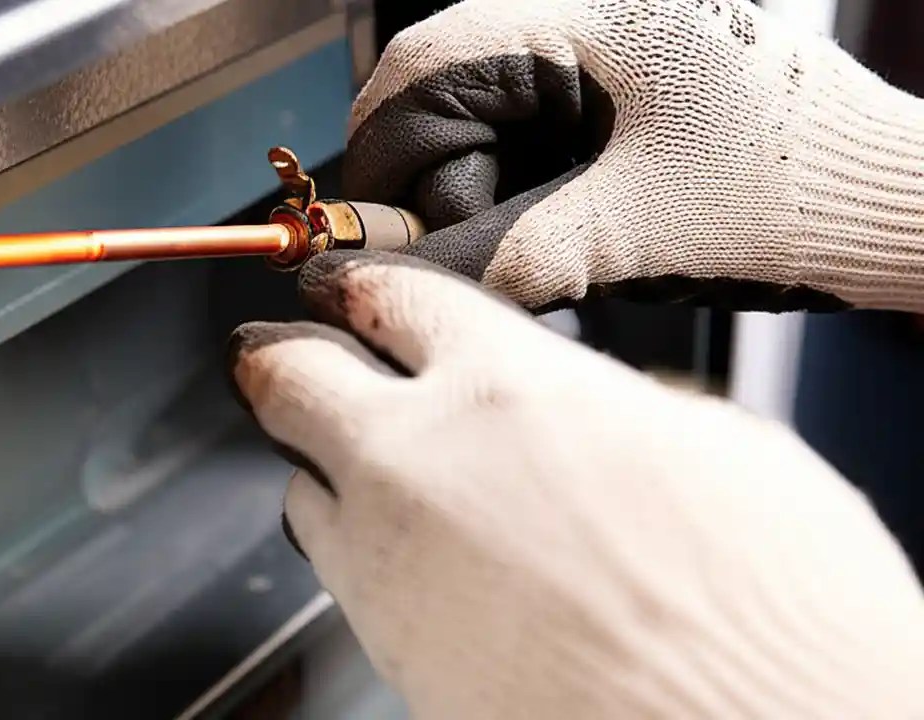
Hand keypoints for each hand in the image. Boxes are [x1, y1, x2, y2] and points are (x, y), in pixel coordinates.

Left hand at [229, 251, 923, 717]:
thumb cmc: (767, 610)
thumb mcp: (720, 449)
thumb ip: (613, 408)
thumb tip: (585, 409)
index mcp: (515, 384)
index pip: (392, 297)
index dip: (356, 284)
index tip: (341, 286)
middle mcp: (424, 457)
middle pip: (292, 376)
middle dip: (279, 356)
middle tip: (279, 351)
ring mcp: (387, 554)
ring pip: (300, 478)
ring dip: (319, 460)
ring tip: (355, 461)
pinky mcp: (380, 641)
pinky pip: (331, 565)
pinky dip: (346, 539)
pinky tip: (397, 547)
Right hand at [346, 0, 923, 312]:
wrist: (883, 207)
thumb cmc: (787, 197)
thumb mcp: (626, 232)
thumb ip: (502, 254)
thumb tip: (401, 280)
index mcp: (588, 18)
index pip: (426, 63)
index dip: (385, 152)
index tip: (376, 232)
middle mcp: (587, 18)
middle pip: (443, 87)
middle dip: (428, 176)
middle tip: (436, 252)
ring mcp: (603, 53)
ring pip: (481, 114)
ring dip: (469, 186)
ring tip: (501, 249)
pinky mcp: (617, 91)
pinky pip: (527, 130)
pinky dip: (511, 186)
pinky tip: (536, 232)